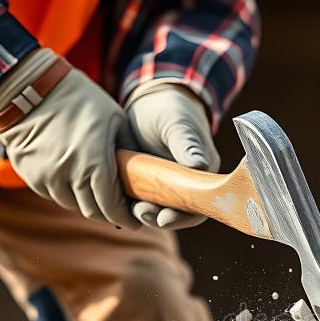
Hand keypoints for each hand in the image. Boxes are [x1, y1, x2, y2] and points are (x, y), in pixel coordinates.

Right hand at [0, 49, 136, 227]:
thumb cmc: (80, 99)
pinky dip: (67, 192)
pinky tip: (75, 178)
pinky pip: (53, 194)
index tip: (134, 221)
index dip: (125, 219)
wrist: (28, 85)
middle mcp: (69, 176)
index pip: (112, 209)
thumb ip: (130, 152)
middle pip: (93, 211)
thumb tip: (147, 174)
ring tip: (97, 191)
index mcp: (94, 165)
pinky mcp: (30, 174)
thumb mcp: (116, 120)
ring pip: (72, 204)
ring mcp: (46, 177)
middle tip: (119, 210)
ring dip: (87, 202)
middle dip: (108, 214)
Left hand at [125, 83, 219, 228]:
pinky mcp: (147, 185)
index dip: (183, 216)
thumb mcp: (179, 125)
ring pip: (157, 209)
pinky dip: (129, 204)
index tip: (165, 218)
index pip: (198, 206)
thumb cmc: (171, 109)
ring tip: (130, 209)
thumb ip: (188, 145)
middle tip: (141, 213)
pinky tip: (116, 201)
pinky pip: (140, 199)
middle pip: (177, 213)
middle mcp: (188, 186)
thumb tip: (200, 165)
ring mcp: (166, 187)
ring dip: (144, 214)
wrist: (150, 102)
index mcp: (203, 175)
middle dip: (159, 217)